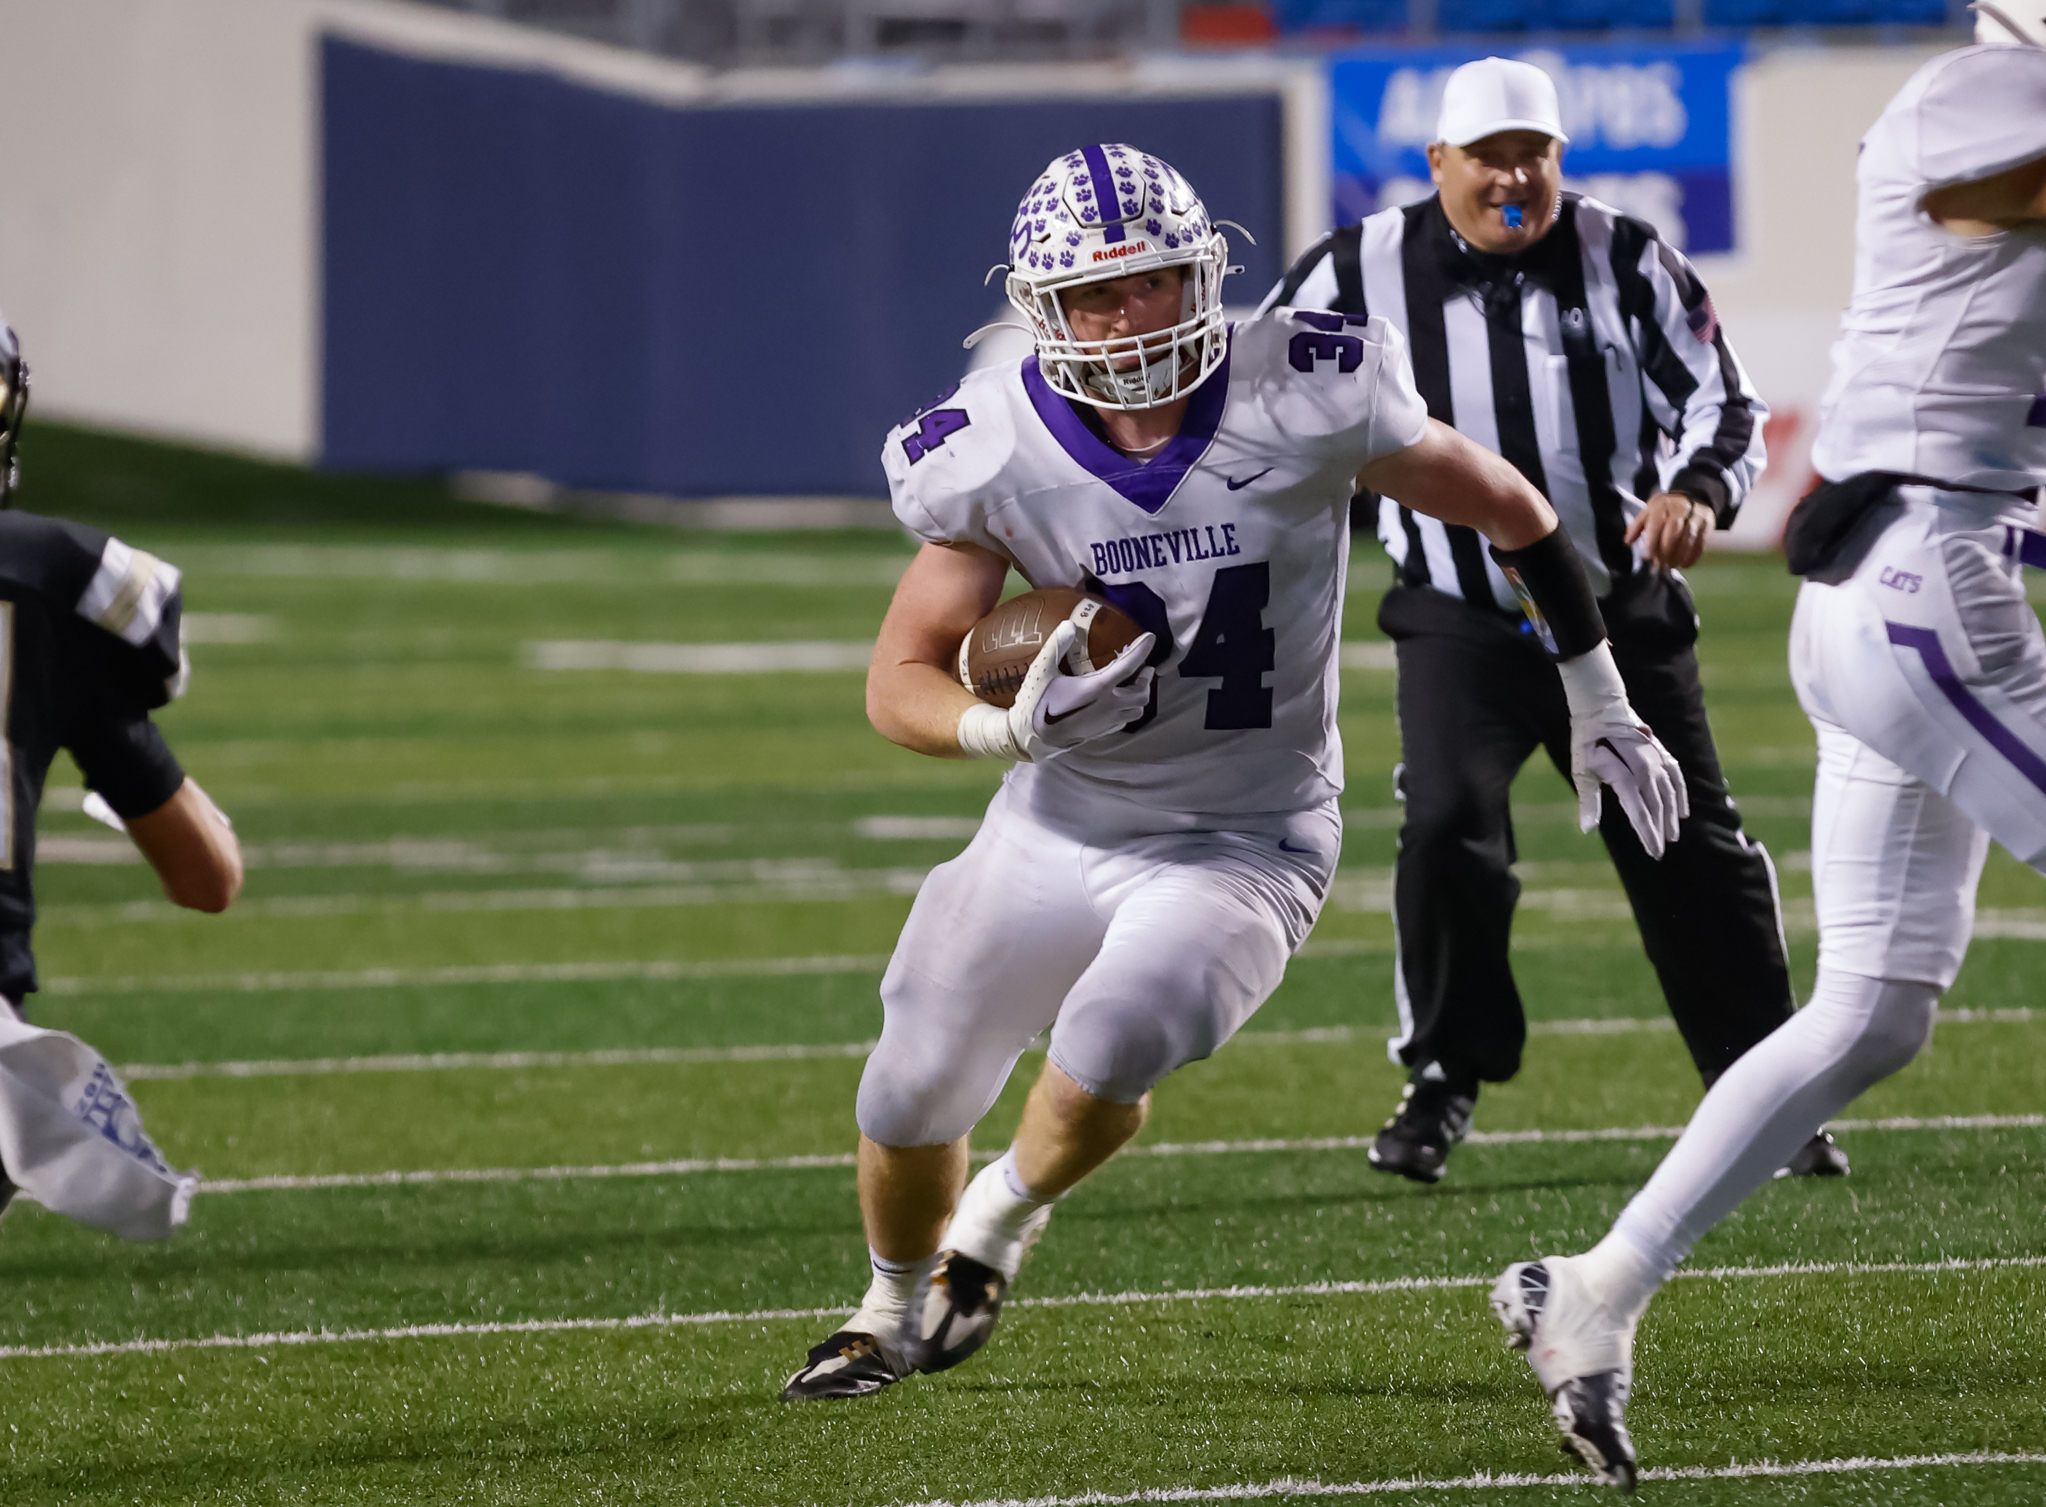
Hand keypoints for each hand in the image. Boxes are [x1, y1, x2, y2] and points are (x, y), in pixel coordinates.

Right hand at [1012, 618, 1154, 760]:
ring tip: (1134, 685)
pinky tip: (1118, 702)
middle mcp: (1109, 707)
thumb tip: (1069, 624)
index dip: (1141, 650)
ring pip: (1137, 710)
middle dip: (1146, 679)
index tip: (1150, 638)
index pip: (1127, 666)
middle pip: (1141, 693)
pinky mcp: (1101, 733)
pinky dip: (1128, 709)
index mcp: (1098, 689)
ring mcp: (1106, 723)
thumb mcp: (1042, 671)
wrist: (1030, 738)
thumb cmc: (1036, 704)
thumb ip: (1056, 646)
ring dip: (1139, 696)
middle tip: (1144, 667)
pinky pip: (1124, 720)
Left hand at [1556, 642, 1688, 858]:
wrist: (1602, 702)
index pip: (1640, 812)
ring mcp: (1657, 758)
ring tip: (1672, 835)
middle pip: (1657, 806)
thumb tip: (1587, 829)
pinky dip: (1680, 794)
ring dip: (1671, 815)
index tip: (1653, 853)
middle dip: (1659, 830)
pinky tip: (1682, 810)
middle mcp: (1645, 767)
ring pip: (1669, 793)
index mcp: (1624, 773)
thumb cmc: (1586, 737)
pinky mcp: (1661, 751)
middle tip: (1660, 852)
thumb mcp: (1582, 768)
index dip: (1648, 834)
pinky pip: (1676, 776)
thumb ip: (1588, 800)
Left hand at [1625, 492, 1712, 569]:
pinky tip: (1685, 564)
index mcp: (1662, 505)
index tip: (1647, 556)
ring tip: (1671, 565)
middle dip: (1665, 551)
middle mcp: (1680, 509)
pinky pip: (1701, 542)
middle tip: (1659, 565)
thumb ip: (1637, 526)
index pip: (1657, 523)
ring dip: (1679, 555)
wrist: (1692, 497)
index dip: (1651, 541)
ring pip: (1689, 537)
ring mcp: (1696, 517)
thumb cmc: (1665, 509)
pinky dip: (1693, 556)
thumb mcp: (1648, 511)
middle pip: (1674, 531)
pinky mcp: (1707, 525)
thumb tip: (1628, 541)